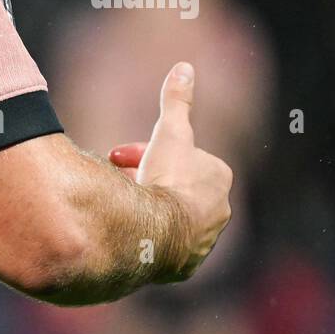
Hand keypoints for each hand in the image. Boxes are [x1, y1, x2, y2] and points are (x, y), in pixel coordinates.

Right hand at [107, 62, 233, 279]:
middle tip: (115, 178)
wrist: (154, 233)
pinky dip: (145, 238)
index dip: (149, 153)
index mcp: (218, 179)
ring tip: (117, 206)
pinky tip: (125, 233)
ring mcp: (201, 242)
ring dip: (145, 209)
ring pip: (168, 218)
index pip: (182, 159)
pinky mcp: (183, 266)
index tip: (120, 156)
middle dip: (146, 181)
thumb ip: (176, 101)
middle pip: (175, 189)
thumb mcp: (168, 133)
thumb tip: (184, 67)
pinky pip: (162, 248)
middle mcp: (218, 212)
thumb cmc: (165, 181)